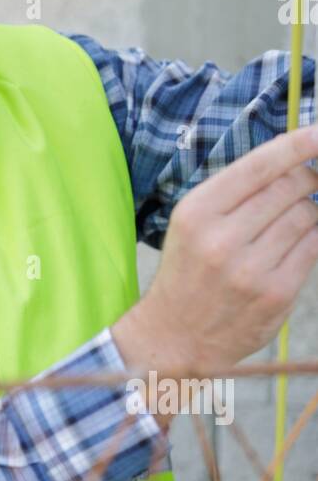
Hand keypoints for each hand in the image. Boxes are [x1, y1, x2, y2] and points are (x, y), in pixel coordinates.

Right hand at [112, 124, 317, 397]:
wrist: (175, 336)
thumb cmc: (188, 270)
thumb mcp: (192, 223)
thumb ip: (235, 192)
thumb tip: (294, 162)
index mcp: (198, 211)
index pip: (261, 166)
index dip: (298, 145)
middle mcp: (222, 238)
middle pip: (291, 188)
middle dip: (307, 179)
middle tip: (306, 182)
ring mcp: (251, 269)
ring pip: (307, 216)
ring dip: (308, 212)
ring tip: (289, 222)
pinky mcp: (276, 294)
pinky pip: (313, 248)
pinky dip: (311, 239)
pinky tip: (296, 242)